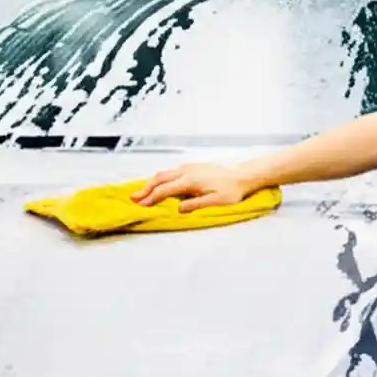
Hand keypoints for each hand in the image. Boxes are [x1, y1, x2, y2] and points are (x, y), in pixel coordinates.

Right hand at [131, 162, 251, 211]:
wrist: (243, 175)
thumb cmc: (232, 190)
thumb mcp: (216, 202)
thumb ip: (196, 205)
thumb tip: (178, 209)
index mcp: (190, 181)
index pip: (165, 190)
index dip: (151, 198)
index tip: (140, 204)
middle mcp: (187, 171)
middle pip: (160, 178)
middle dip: (146, 188)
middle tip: (134, 198)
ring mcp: (189, 167)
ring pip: (165, 173)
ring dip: (152, 182)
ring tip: (143, 192)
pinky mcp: (193, 167)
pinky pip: (171, 171)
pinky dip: (161, 178)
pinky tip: (160, 184)